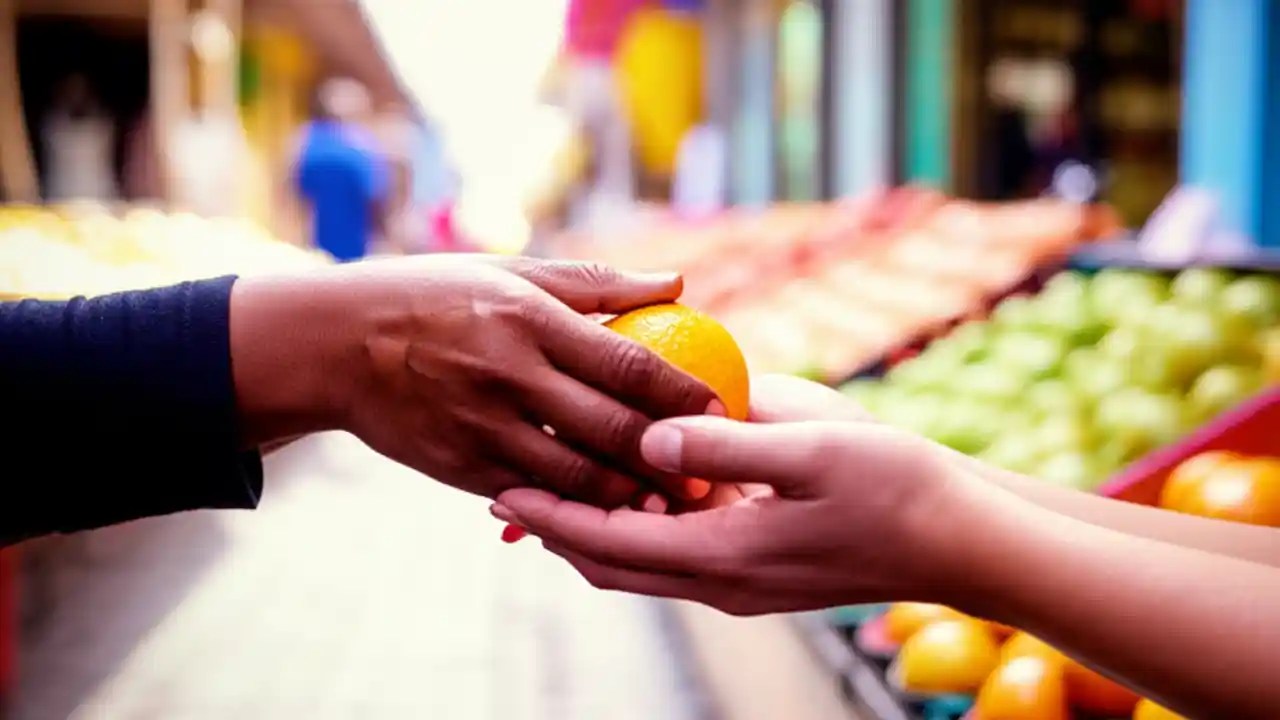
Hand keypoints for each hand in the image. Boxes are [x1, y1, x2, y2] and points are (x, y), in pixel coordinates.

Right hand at [231, 255, 718, 505]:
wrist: (334, 344)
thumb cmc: (432, 297)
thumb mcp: (508, 272)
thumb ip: (596, 283)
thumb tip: (677, 281)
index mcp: (528, 318)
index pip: (627, 363)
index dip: (682, 391)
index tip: (721, 406)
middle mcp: (509, 375)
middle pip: (614, 429)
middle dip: (672, 456)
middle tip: (712, 469)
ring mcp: (483, 427)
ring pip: (579, 477)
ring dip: (634, 495)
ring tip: (673, 501)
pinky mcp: (461, 468)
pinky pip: (534, 496)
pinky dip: (575, 509)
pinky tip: (607, 513)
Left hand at [492, 375, 998, 615]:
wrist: (961, 543)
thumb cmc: (896, 488)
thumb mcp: (811, 448)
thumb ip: (724, 444)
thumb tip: (648, 437)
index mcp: (722, 556)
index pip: (608, 543)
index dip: (549, 519)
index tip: (499, 495)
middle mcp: (722, 583)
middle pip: (613, 565)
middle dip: (556, 533)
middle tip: (507, 496)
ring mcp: (743, 586)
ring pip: (644, 565)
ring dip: (596, 533)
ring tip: (558, 491)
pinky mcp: (764, 573)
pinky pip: (680, 557)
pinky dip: (643, 531)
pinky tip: (641, 493)